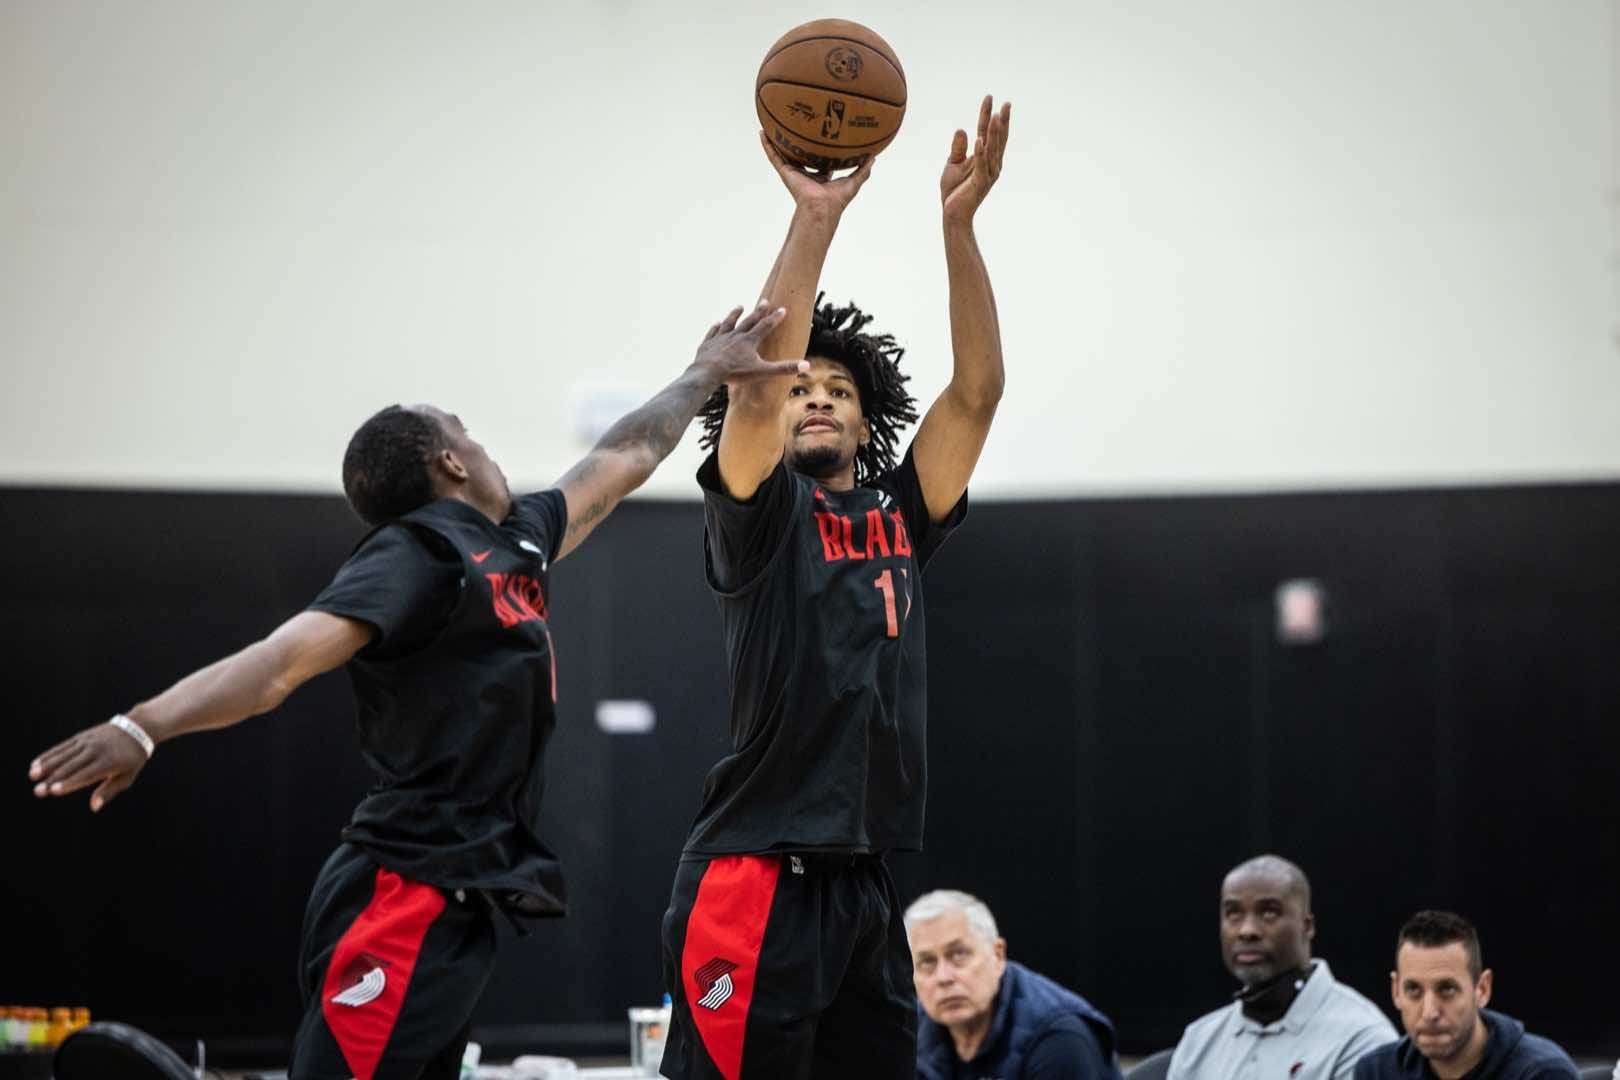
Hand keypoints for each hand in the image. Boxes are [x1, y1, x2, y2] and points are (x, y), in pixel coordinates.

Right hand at [30, 720, 150, 811]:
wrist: (138, 728)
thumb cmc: (132, 759)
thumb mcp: (127, 776)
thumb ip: (109, 791)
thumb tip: (94, 807)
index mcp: (109, 762)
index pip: (86, 774)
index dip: (70, 783)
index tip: (54, 791)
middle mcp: (96, 750)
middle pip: (71, 766)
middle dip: (53, 779)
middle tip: (38, 791)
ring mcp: (88, 741)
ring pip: (64, 755)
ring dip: (47, 766)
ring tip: (32, 776)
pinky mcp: (82, 736)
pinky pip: (63, 746)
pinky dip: (49, 754)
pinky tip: (36, 763)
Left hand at [693, 301, 806, 386]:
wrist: (708, 372)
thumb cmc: (736, 372)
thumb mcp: (763, 372)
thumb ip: (784, 368)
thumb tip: (807, 365)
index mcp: (750, 341)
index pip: (765, 326)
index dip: (775, 318)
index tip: (782, 309)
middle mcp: (735, 335)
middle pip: (749, 321)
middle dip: (758, 311)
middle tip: (764, 301)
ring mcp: (720, 338)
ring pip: (729, 323)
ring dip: (735, 314)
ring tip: (740, 306)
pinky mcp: (707, 344)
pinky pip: (713, 333)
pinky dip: (716, 328)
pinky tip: (717, 323)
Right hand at [760, 132, 874, 214]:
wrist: (822, 207)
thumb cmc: (837, 200)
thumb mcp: (854, 181)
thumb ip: (863, 170)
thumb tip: (874, 157)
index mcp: (820, 176)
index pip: (818, 159)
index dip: (819, 148)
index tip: (820, 134)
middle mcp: (806, 172)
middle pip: (800, 152)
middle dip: (798, 140)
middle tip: (797, 123)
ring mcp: (794, 171)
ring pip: (784, 151)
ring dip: (778, 139)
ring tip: (773, 123)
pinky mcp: (785, 171)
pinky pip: (774, 155)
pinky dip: (767, 145)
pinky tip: (763, 133)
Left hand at [941, 95, 1010, 225]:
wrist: (953, 214)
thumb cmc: (954, 190)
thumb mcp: (953, 164)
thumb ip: (958, 148)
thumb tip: (962, 129)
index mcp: (985, 157)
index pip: (986, 132)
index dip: (987, 114)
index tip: (990, 97)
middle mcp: (991, 164)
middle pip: (997, 138)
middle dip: (1001, 121)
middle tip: (1005, 103)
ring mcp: (987, 173)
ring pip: (992, 150)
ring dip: (994, 133)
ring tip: (995, 117)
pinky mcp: (979, 183)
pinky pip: (981, 165)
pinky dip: (980, 153)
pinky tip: (979, 139)